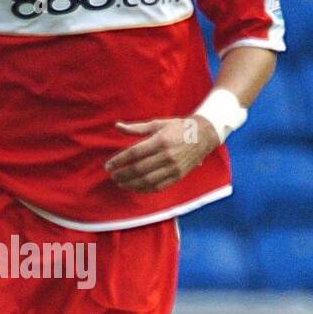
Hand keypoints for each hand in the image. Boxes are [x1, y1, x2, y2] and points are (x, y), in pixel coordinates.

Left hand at [105, 116, 220, 191]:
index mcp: (160, 141)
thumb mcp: (158, 124)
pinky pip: (159, 186)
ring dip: (131, 184)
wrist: (204, 135)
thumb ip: (136, 128)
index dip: (119, 161)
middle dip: (123, 174)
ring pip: (147, 181)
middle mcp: (167, 156)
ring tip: (121, 183)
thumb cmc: (178, 127)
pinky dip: (145, 189)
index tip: (108, 166)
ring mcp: (173, 168)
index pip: (134, 154)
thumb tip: (117, 126)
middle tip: (113, 176)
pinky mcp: (178, 176)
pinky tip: (136, 188)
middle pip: (138, 169)